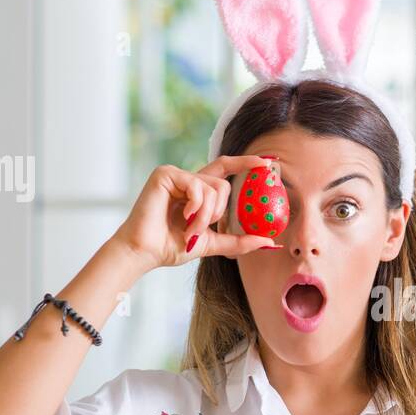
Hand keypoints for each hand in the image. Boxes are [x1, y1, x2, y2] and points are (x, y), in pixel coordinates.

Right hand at [111, 157, 281, 271]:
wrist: (145, 252)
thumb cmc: (171, 247)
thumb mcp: (212, 243)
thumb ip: (238, 240)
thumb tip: (269, 241)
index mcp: (197, 191)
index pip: (226, 169)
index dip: (246, 163)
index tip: (269, 162)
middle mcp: (188, 179)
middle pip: (224, 184)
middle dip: (219, 212)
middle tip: (201, 229)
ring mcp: (176, 174)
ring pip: (213, 187)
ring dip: (206, 215)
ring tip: (189, 229)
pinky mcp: (166, 174)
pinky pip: (197, 186)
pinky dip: (196, 207)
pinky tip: (182, 216)